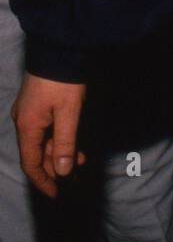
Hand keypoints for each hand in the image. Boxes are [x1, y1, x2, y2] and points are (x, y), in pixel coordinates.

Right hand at [11, 72, 86, 198]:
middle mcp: (23, 121)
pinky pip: (45, 129)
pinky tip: (74, 142)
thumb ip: (64, 143)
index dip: (42, 181)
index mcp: (27, 127)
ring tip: (80, 159)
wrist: (60, 47)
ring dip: (59, 152)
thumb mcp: (68, 113)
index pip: (31, 163)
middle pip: (36, 154)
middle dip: (54, 168)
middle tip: (73, 176)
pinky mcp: (37, 103)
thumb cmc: (64, 82)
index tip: (55, 194)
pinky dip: (58, 138)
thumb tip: (60, 172)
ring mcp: (28, 111)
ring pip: (42, 141)